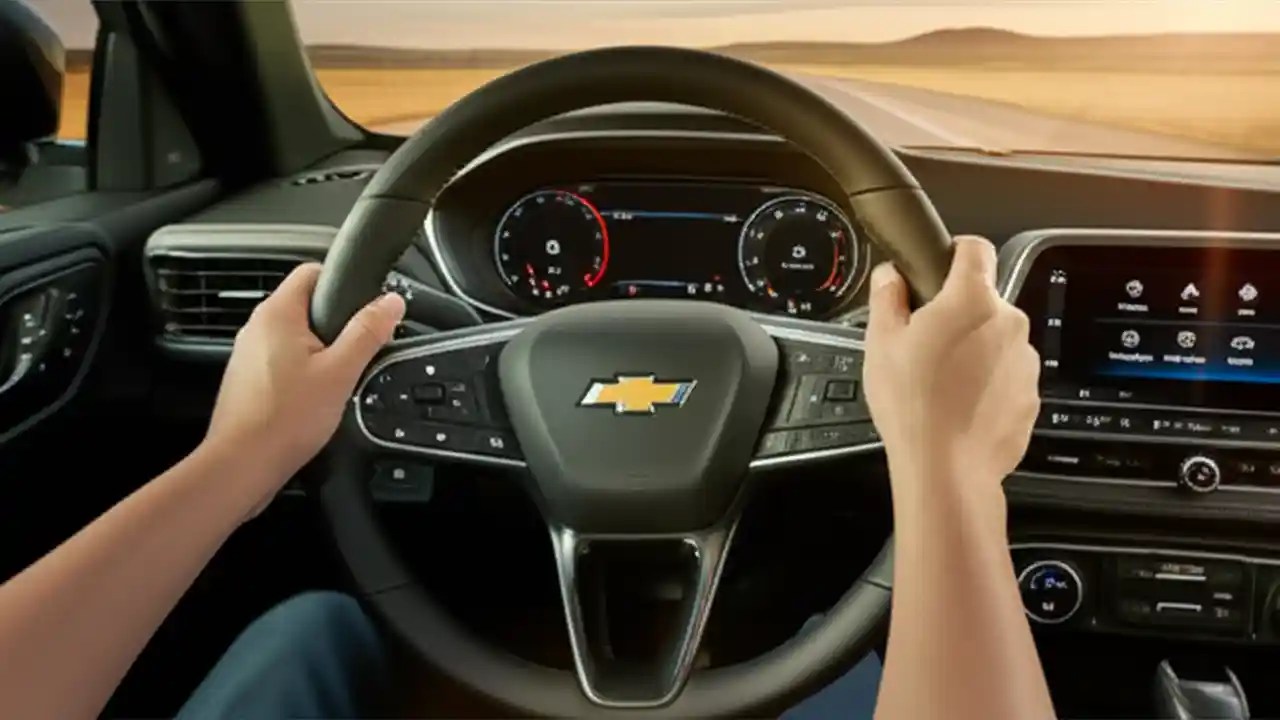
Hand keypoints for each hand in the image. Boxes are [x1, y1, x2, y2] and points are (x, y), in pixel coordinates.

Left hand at [206, 263, 405, 508]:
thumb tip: (390, 302)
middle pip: (306, 306)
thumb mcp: (340, 372)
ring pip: (295, 337)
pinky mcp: (248, 380)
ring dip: (320, 352)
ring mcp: (249, 355)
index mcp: (277, 314)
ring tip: (337, 380)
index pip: (312, 272)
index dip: (343, 283)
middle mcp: (257, 328)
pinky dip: (302, 373)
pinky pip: (283, 362)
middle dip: (335, 325)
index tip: (365, 306)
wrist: (243, 465)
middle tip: (356, 351)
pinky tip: (315, 398)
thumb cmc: (285, 419)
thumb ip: (367, 332)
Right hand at [863, 236, 1039, 496]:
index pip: (976, 248)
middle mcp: (1009, 322)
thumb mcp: (880, 343)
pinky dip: (987, 385)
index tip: (940, 268)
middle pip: (983, 301)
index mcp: (971, 300)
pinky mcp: (1031, 394)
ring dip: (974, 351)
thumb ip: (887, 297)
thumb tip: (891, 276)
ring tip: (940, 384)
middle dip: (957, 315)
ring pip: (996, 340)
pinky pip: (1007, 376)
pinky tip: (959, 406)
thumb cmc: (913, 406)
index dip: (955, 253)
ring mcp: (1025, 360)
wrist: (947, 470)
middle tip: (923, 344)